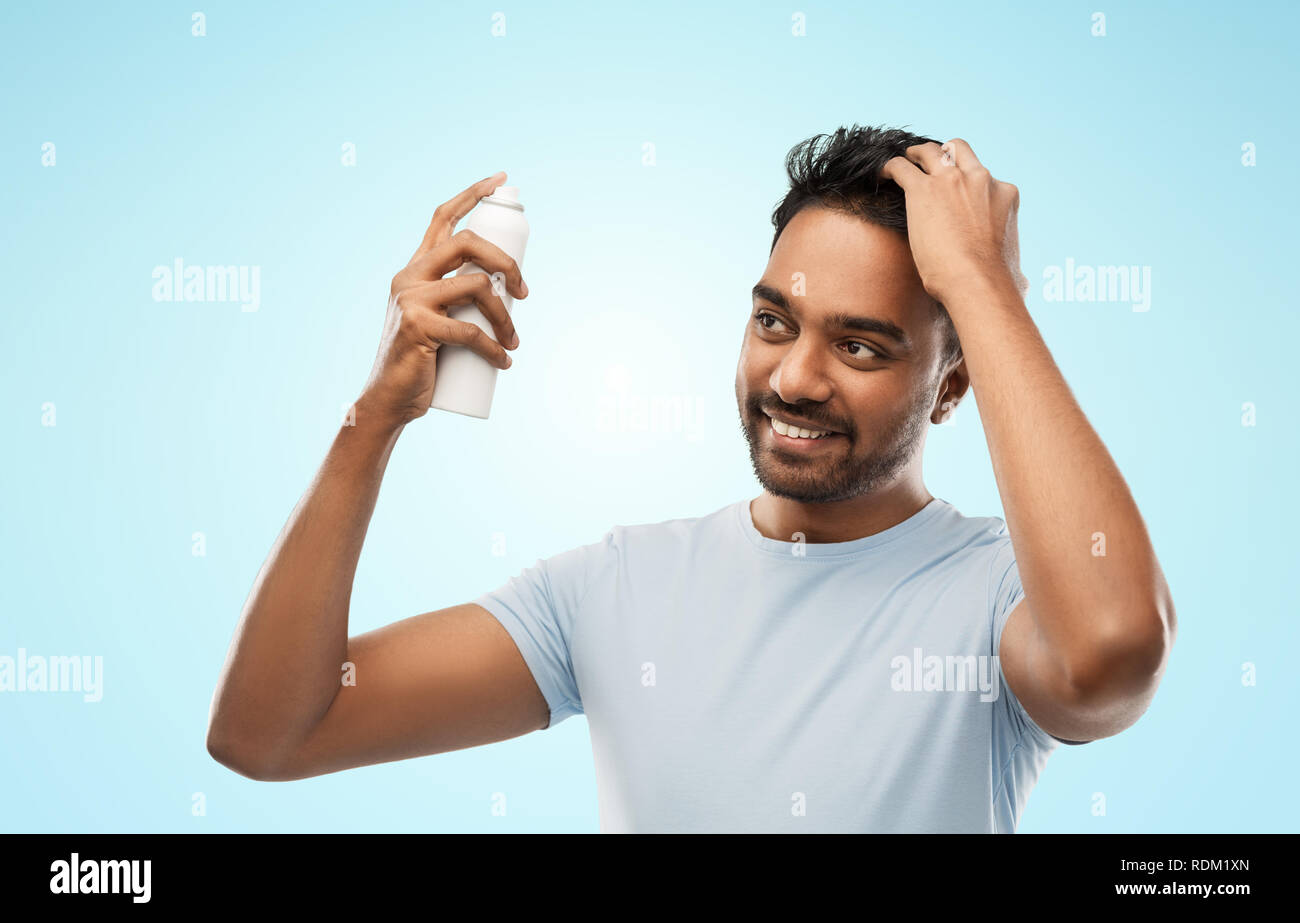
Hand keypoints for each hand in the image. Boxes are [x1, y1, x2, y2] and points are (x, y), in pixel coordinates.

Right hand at [357, 172, 528, 427]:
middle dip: (506, 261)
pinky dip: (494, 348)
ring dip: (506, 317)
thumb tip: (506, 294)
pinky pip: (471, 331)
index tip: (501, 179)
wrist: (391, 399)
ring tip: (514, 342)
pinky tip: (503, 362)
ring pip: (478, 286)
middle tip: (525, 293)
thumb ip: (458, 301)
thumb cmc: (422, 362)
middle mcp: (410, 277)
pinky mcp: (418, 327)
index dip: (472, 194)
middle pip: (467, 243)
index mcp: (415, 269)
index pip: (443, 218)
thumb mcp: (438, 320)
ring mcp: (411, 300)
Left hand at [880, 139, 1028, 303]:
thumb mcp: (1016, 264)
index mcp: (1004, 194)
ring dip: (916, 154)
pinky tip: (883, 175)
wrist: (977, 281)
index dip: (967, 183)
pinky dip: (890, 168)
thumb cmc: (995, 281)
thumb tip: (1024, 284)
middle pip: (959, 150)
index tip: (955, 192)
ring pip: (929, 152)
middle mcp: (980, 179)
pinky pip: (901, 168)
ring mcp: (951, 181)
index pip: (983, 178)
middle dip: (943, 153)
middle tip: (927, 163)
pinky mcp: (923, 190)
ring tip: (905, 161)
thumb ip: (1017, 266)